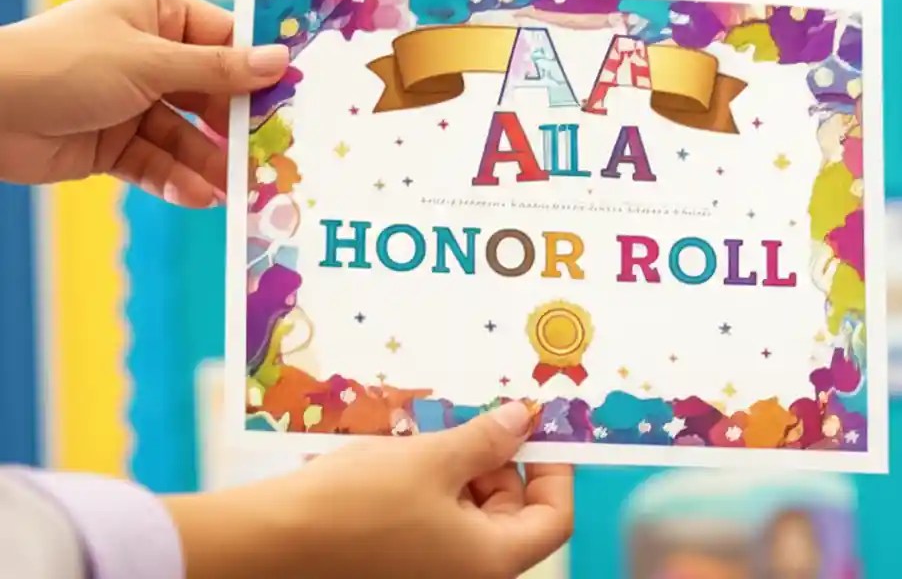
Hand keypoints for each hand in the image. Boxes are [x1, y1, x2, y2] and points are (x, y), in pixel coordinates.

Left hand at [0, 0, 288, 206]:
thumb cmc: (62, 64)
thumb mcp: (149, 63)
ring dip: (211, 164)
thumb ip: (218, 69)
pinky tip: (200, 198)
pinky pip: (159, 163)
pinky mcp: (114, 144)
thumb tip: (281, 60)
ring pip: (189, 136)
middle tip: (276, 157)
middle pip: (211, 95)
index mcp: (156, 16)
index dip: (260, 69)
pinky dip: (179, 180)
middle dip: (238, 129)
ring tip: (240, 191)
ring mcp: (132, 102)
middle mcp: (148, 57)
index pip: (225, 40)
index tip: (299, 96)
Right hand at [165, 402, 573, 578]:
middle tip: (470, 418)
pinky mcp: (396, 563)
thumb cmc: (355, 504)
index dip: (554, 469)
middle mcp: (465, 575)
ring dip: (455, 466)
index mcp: (490, 561)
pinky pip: (430, 520)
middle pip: (509, 514)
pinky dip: (425, 484)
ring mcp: (429, 572)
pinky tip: (397, 453)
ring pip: (466, 513)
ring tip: (424, 431)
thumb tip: (525, 419)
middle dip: (494, 461)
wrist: (268, 543)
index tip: (537, 429)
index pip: (553, 518)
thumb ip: (487, 440)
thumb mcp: (432, 459)